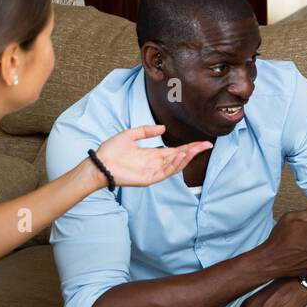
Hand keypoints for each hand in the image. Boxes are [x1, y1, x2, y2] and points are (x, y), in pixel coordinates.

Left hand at [94, 125, 211, 187]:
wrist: (99, 163)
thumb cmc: (111, 150)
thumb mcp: (130, 135)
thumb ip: (146, 131)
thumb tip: (163, 128)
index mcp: (152, 154)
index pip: (176, 150)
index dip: (189, 147)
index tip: (202, 142)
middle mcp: (156, 163)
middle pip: (179, 157)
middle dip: (193, 151)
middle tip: (207, 145)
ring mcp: (153, 172)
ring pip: (175, 165)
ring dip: (186, 158)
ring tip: (196, 149)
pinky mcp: (149, 179)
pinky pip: (165, 172)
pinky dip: (174, 165)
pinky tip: (181, 156)